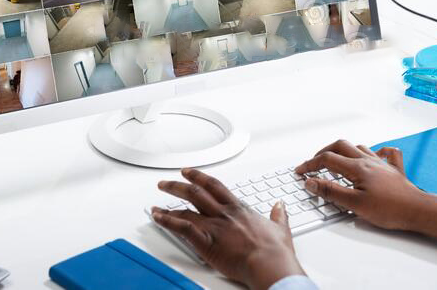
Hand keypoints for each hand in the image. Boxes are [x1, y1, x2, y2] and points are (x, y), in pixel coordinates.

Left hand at [152, 168, 305, 289]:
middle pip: (196, 192)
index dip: (200, 177)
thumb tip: (280, 206)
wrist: (269, 263)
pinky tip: (158, 218)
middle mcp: (224, 213)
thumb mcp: (280, 227)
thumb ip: (278, 214)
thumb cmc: (275, 250)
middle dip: (178, 185)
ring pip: (186, 208)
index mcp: (239, 208)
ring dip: (168, 204)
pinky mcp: (206, 241)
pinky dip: (168, 221)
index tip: (190, 172)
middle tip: (166, 183)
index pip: (215, 186)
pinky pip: (182, 227)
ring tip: (156, 203)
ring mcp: (214, 226)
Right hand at [295, 140, 436, 247]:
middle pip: (340, 146)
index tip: (300, 171)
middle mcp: (369, 160)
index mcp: (357, 167)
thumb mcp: (355, 205)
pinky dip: (375, 151)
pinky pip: (384, 152)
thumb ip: (331, 191)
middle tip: (314, 163)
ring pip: (359, 147)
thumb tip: (311, 182)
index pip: (327, 159)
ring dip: (344, 151)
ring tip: (336, 161)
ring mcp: (382, 163)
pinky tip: (372, 157)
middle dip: (323, 152)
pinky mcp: (394, 169)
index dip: (310, 165)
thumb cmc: (390, 209)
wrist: (418, 210)